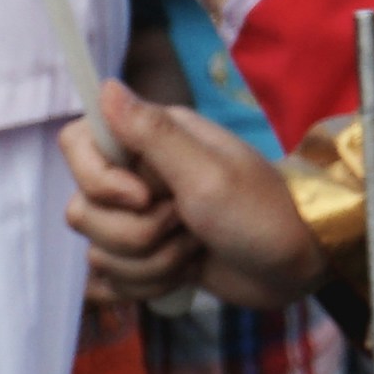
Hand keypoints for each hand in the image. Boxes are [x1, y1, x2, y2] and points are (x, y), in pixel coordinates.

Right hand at [64, 87, 325, 309]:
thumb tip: (106, 86)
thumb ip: (152, 134)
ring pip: (98, 251)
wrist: (297, 265)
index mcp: (153, 139)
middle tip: (188, 224)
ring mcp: (140, 220)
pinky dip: (145, 286)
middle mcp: (138, 176)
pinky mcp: (145, 258)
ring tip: (196, 249)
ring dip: (151, 263)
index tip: (141, 196)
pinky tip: (182, 275)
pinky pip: (108, 281)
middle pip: (82, 210)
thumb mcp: (208, 172)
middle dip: (136, 233)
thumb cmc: (261, 211)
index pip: (76, 142)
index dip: (97, 178)